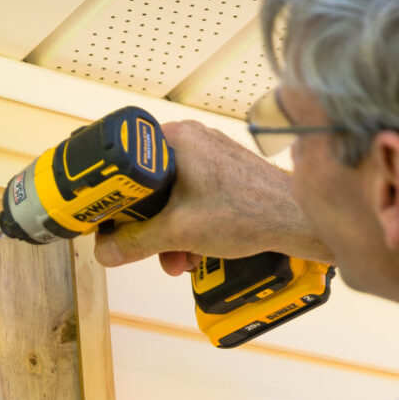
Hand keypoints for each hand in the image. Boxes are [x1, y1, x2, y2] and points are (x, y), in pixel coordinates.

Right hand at [94, 119, 331, 270]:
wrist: (294, 220)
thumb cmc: (248, 213)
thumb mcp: (178, 232)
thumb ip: (136, 243)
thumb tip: (104, 252)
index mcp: (174, 140)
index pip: (122, 161)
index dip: (110, 194)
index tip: (104, 218)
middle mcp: (189, 141)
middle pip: (144, 186)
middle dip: (144, 226)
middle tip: (144, 250)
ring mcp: (206, 157)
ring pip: (166, 198)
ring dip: (166, 234)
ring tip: (178, 259)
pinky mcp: (219, 175)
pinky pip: (187, 200)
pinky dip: (185, 227)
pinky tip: (194, 250)